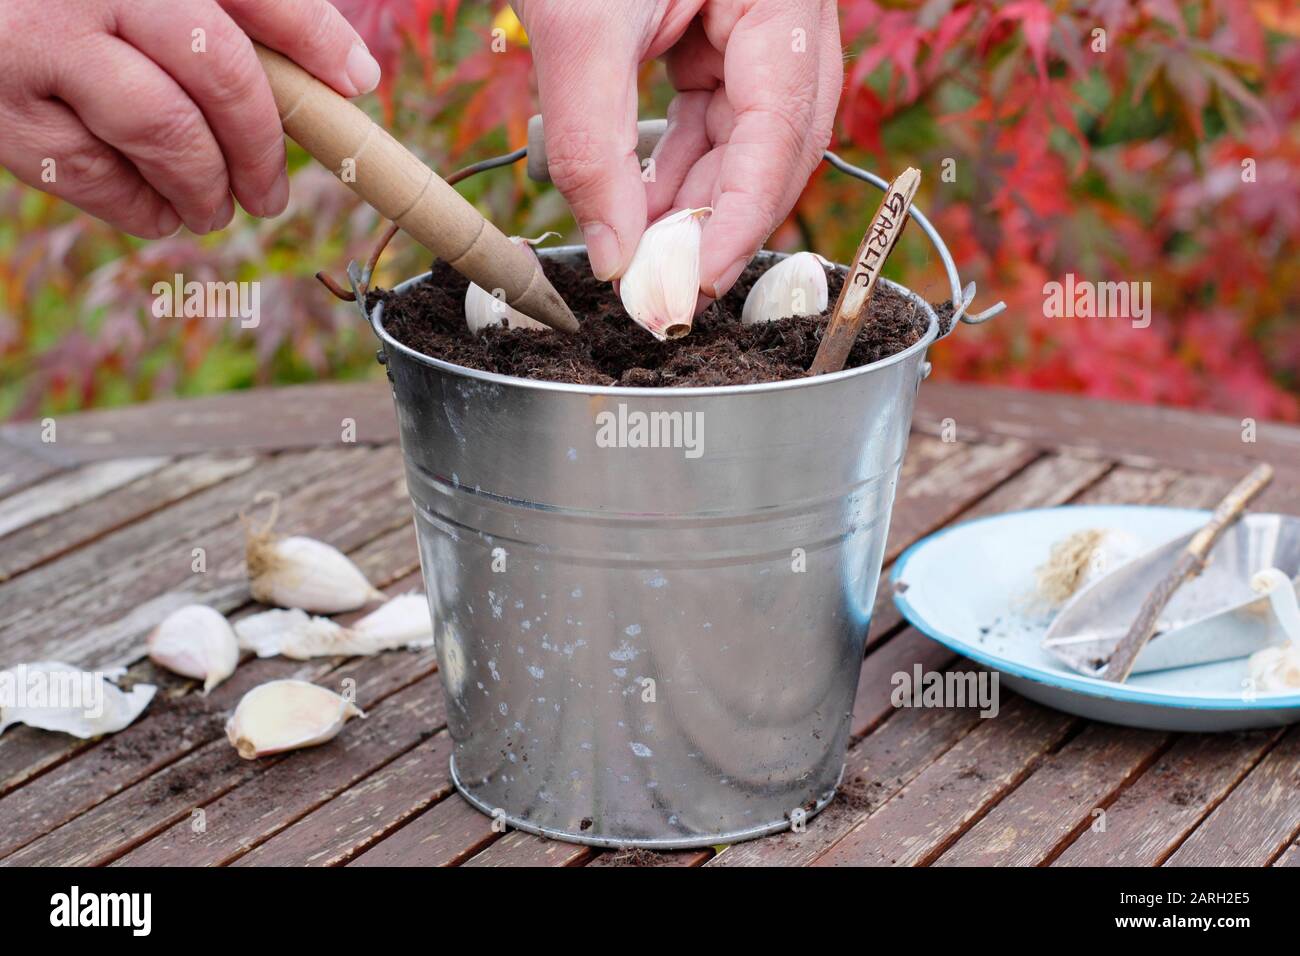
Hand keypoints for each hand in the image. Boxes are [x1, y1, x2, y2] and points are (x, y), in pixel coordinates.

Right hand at [0, 0, 380, 236]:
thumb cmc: (77, 9)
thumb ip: (248, 13)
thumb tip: (353, 76)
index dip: (314, 38)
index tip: (355, 83)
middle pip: (219, 68)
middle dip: (261, 144)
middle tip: (270, 194)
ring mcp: (41, 43)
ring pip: (165, 130)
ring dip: (208, 186)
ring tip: (215, 207)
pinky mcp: (5, 111)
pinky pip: (98, 175)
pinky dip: (144, 207)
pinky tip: (160, 207)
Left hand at [513, 0, 840, 298]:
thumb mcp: (578, 29)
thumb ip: (593, 148)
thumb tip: (614, 257)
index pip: (782, 133)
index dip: (740, 220)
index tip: (693, 286)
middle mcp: (788, 13)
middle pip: (777, 145)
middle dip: (718, 219)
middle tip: (661, 285)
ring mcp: (759, 23)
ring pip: (746, 138)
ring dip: (694, 200)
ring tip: (639, 251)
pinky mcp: (721, 32)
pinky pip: (717, 115)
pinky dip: (679, 164)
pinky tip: (642, 205)